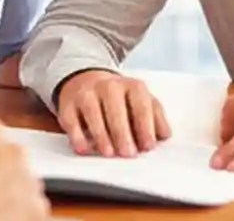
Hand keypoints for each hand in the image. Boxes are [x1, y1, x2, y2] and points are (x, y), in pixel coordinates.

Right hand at [56, 70, 171, 156]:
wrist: (87, 81)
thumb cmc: (120, 99)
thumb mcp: (141, 102)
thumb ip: (155, 117)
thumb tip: (165, 136)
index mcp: (132, 86)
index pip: (140, 105)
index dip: (145, 126)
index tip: (148, 145)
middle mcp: (109, 86)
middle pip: (115, 109)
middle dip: (122, 132)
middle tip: (128, 153)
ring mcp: (87, 94)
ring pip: (93, 113)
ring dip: (101, 134)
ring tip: (108, 153)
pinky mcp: (68, 105)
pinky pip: (71, 120)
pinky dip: (77, 135)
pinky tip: (84, 149)